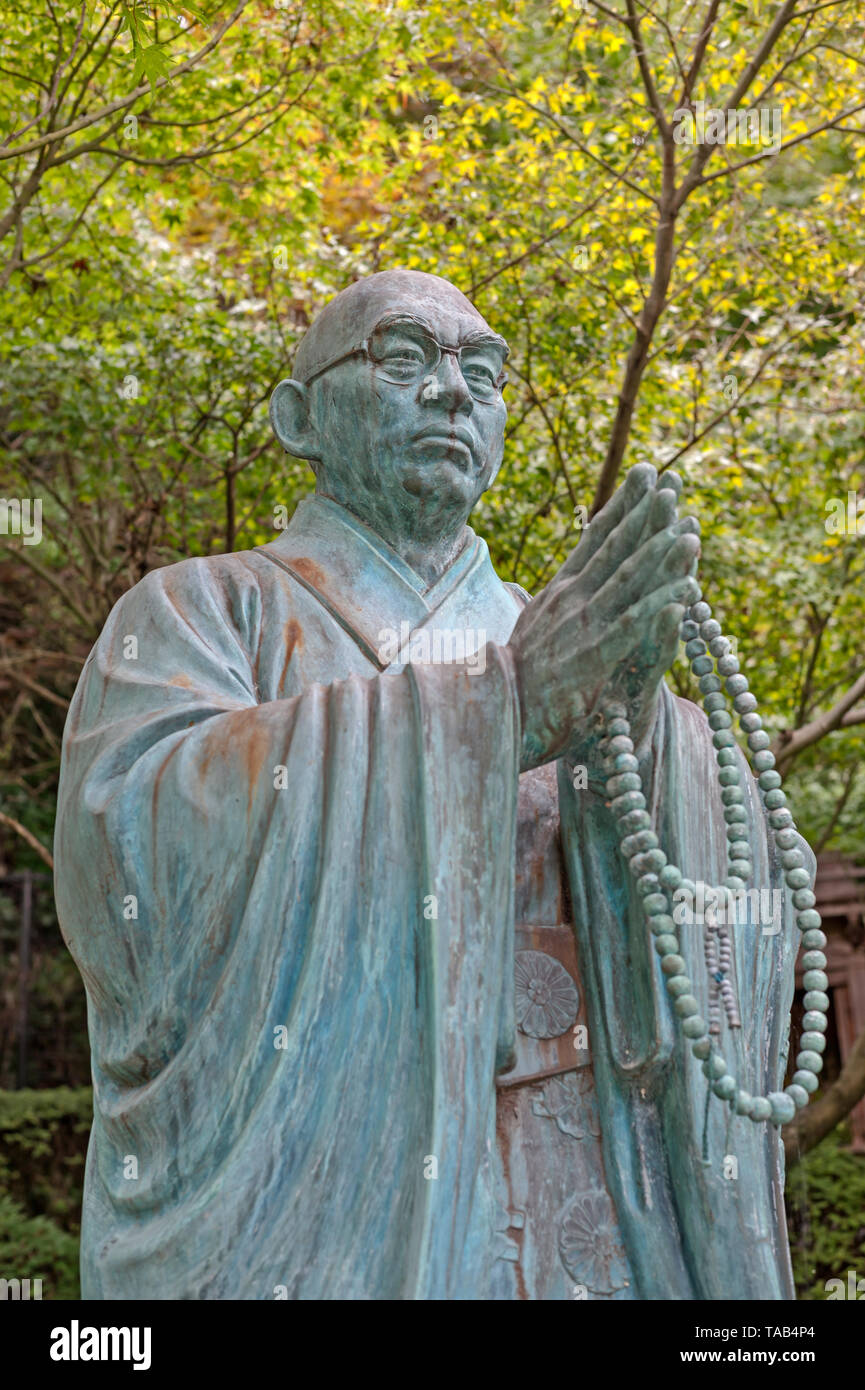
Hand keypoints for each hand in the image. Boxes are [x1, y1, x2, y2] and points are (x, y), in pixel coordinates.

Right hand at [508, 464, 699, 770]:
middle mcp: (571, 600)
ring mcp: (582, 626)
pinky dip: (660, 602)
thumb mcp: (531, 627)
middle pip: (615, 548)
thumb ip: (552, 603)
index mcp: (558, 591)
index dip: (624, 503)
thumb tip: (555, 582)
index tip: (647, 474)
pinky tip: (686, 587)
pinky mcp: (592, 657)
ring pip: (629, 580)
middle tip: (673, 483)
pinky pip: (633, 624)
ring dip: (661, 553)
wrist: (489, 715)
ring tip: (690, 530)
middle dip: (647, 514)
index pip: (595, 537)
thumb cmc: (511, 679)